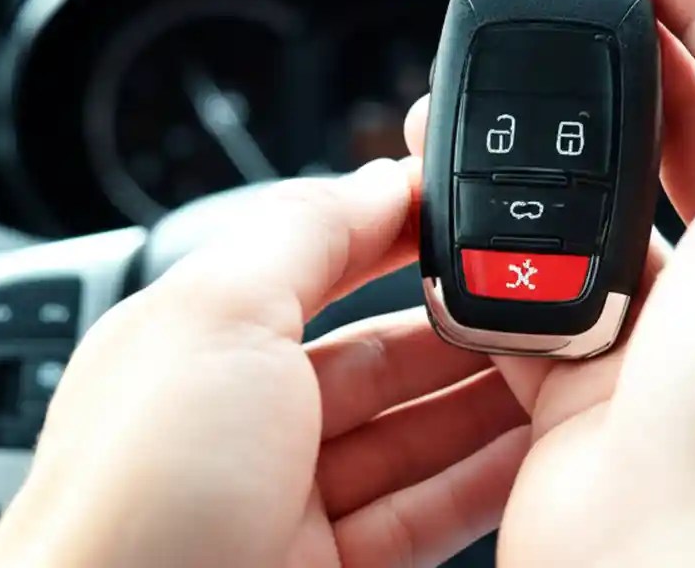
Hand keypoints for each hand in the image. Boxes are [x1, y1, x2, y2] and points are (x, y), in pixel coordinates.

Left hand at [0, 160, 530, 566]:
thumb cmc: (135, 498)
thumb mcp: (218, 315)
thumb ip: (304, 234)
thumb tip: (382, 180)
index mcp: (202, 342)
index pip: (318, 267)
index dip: (396, 236)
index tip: (474, 215)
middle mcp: (242, 421)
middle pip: (375, 359)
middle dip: (459, 328)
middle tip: (541, 302)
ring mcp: (284, 502)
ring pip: (407, 439)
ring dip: (484, 405)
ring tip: (559, 370)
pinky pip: (420, 514)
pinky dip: (479, 483)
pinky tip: (530, 454)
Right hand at [401, 0, 694, 565]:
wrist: (680, 563)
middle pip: (682, 134)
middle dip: (618, 58)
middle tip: (551, 4)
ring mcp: (668, 338)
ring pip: (594, 208)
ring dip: (538, 148)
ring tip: (477, 98)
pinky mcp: (586, 383)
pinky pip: (530, 286)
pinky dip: (493, 240)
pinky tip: (458, 202)